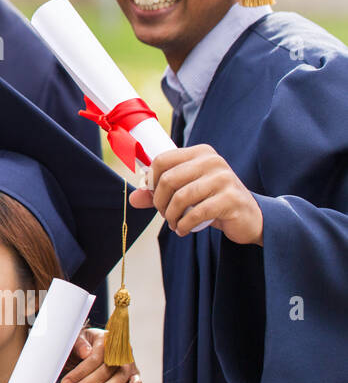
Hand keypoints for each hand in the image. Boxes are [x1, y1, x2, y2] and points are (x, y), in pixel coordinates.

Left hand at [59, 327, 142, 382]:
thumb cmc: (82, 343)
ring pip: (119, 379)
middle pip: (105, 370)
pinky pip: (136, 382)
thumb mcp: (76, 338)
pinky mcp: (134, 373)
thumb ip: (79, 344)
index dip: (80, 372)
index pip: (94, 358)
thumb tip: (86, 353)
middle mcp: (120, 350)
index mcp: (105, 338)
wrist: (91, 344)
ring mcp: (129, 362)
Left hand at [129, 145, 262, 244]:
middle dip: (160, 202)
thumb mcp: (186, 193)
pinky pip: (197, 212)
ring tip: (174, 224)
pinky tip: (183, 230)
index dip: (151, 181)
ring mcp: (224, 178)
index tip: (154, 197)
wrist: (249, 217)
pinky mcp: (231, 198)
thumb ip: (159, 193)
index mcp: (200, 153)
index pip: (162, 160)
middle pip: (168, 179)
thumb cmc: (213, 201)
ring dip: (171, 216)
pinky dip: (184, 225)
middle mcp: (212, 161)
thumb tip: (133, 198)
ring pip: (181, 197)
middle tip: (165, 215)